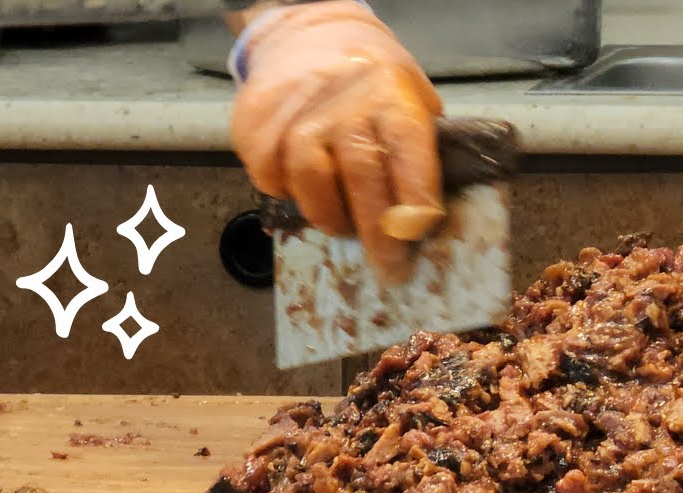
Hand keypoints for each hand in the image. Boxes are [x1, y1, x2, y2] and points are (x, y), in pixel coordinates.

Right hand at [229, 0, 444, 283]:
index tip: (417, 232)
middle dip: (376, 231)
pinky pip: (271, 177)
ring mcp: (296, 111)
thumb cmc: (370, 83)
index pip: (407, 150)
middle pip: (360, 174)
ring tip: (341, 225)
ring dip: (329, 216)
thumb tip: (424, 218)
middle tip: (388, 267)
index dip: (414, 196)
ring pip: (310, 181)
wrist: (307, 36)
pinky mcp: (257, 122)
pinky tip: (303, 188)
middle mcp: (343, 101)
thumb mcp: (412, 97)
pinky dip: (287, 194)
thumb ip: (422, 148)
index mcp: (392, 96)